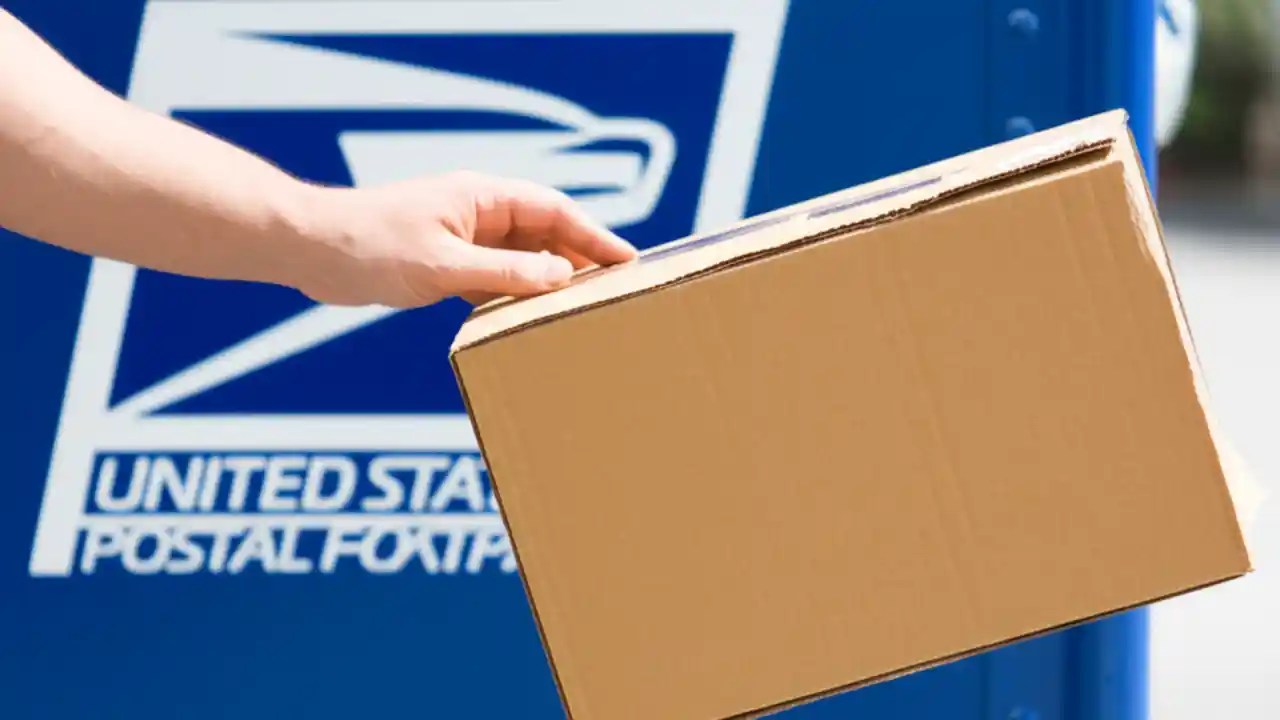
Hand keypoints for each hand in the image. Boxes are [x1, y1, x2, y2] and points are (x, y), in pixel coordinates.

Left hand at [291, 172, 637, 307]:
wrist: (310, 251)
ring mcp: (462, 238)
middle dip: (579, 258)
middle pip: (544, 233)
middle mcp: (477, 213)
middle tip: (614, 289)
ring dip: (548, 280)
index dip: (593, 234)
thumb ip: (505, 272)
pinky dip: (515, 296)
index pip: (553, 210)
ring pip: (521, 258)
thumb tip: (560, 277)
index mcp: (481, 197)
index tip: (626, 260)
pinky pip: (494, 278)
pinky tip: (530, 318)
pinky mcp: (445, 263)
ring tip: (581, 308)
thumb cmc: (370, 245)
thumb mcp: (443, 264)